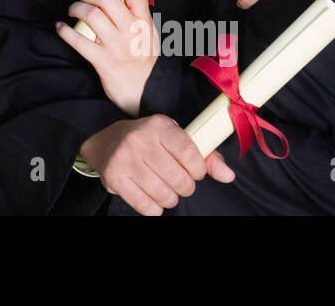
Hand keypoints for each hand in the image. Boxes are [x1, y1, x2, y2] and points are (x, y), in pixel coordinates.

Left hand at [56, 0, 157, 114]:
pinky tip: (61, 28)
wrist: (145, 92)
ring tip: (74, 11)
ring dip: (76, 8)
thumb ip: (136, 13)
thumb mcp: (148, 33)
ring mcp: (116, 46)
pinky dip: (65, 31)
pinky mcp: (102, 61)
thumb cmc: (143, 60)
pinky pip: (78, 40)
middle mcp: (131, 30)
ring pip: (91, 14)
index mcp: (144, 21)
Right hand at [79, 116, 234, 215]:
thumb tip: (228, 175)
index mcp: (159, 126)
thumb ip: (205, 156)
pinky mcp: (115, 178)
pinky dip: (155, 208)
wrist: (106, 142)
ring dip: (170, 198)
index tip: (194, 171)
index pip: (190, 153)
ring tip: (166, 189)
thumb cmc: (150, 141)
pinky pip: (146, 206)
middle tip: (179, 182)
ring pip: (163, 195)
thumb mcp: (175, 138)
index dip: (197, 170)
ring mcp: (124, 159)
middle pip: (178, 179)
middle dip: (185, 187)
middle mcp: (140, 140)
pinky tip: (152, 196)